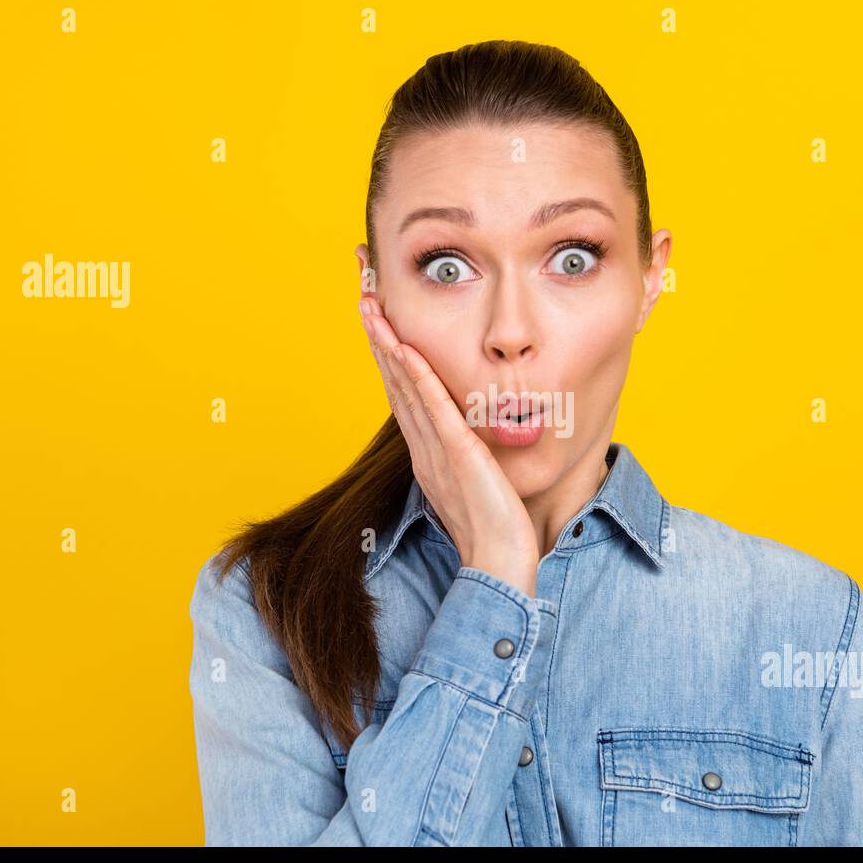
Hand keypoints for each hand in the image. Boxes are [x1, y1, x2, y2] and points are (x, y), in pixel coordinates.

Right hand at [360, 298, 539, 597]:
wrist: (499, 566)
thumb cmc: (493, 532)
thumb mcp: (474, 486)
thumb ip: (465, 460)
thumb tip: (468, 441)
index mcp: (426, 453)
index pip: (403, 394)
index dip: (389, 355)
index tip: (378, 320)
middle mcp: (423, 448)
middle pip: (395, 382)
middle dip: (379, 337)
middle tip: (364, 296)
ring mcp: (437, 451)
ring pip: (405, 388)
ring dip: (387, 344)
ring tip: (371, 307)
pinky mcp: (458, 456)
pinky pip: (434, 409)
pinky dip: (418, 376)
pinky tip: (405, 347)